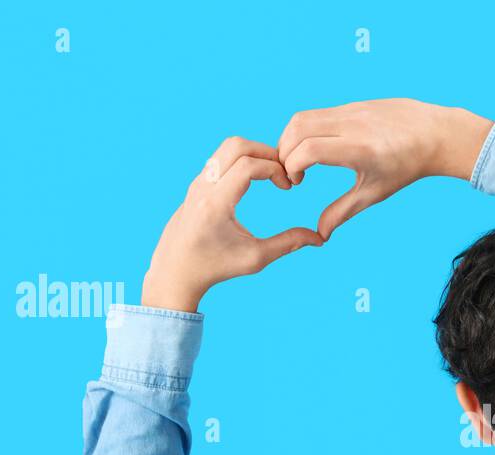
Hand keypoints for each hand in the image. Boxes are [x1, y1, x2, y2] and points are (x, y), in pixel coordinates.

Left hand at [142, 137, 323, 312]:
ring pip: (227, 147)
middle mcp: (203, 187)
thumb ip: (287, 244)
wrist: (175, 270)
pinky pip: (221, 157)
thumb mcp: (255, 259)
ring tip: (272, 174)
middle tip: (283, 171)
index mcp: (215, 204)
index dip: (275, 169)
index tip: (288, 186)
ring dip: (254, 153)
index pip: (248, 166)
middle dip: (266, 152)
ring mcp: (197, 182)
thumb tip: (318, 238)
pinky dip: (243, 159)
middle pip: (236, 145)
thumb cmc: (216, 267)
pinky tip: (256, 179)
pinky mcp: (197, 183)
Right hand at [277, 98, 492, 239]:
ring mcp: (351, 109)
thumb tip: (320, 234)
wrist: (434, 134)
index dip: (292, 166)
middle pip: (298, 128)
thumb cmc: (406, 167)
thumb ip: (343, 211)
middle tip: (291, 173)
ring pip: (303, 116)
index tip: (297, 183)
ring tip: (298, 161)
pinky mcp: (352, 103)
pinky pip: (318, 113)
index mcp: (359, 149)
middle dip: (284, 151)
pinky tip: (314, 148)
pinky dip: (305, 130)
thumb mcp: (375, 192)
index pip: (309, 150)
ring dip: (290, 139)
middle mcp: (353, 124)